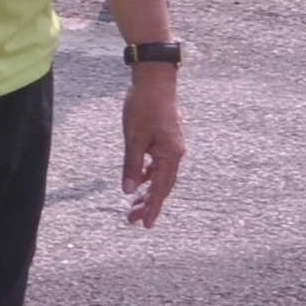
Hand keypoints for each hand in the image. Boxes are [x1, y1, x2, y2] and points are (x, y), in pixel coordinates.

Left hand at [119, 69, 186, 227]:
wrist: (155, 80)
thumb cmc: (144, 106)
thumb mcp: (134, 138)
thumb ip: (132, 166)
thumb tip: (129, 190)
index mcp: (171, 155)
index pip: (161, 189)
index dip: (153, 208)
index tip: (146, 225)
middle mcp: (175, 153)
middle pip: (163, 186)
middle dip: (149, 204)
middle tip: (133, 220)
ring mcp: (172, 146)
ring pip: (160, 176)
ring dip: (148, 191)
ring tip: (134, 206)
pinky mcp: (166, 139)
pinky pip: (158, 164)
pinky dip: (149, 174)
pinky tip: (139, 181)